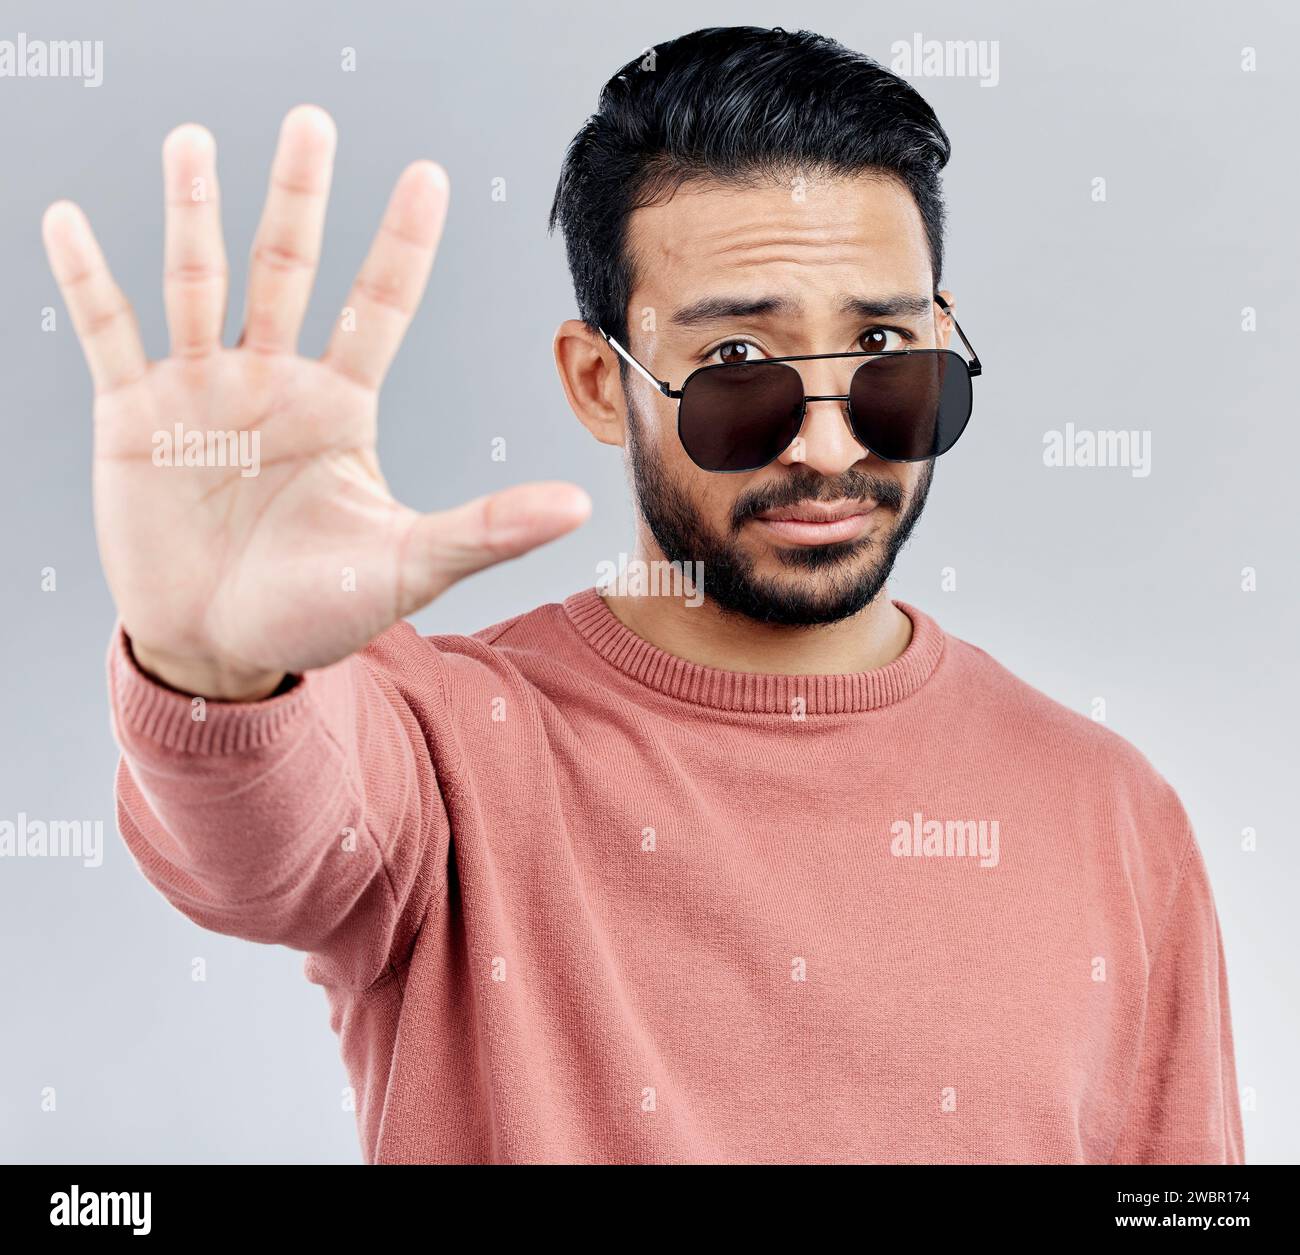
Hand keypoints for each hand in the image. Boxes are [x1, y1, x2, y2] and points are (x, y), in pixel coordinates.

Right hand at [42, 106, 589, 698]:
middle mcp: (274, 383)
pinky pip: (109, 335)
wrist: (221, 651)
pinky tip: (68, 222)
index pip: (379, 306)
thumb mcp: (407, 567)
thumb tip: (579, 504)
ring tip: (193, 143)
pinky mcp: (135, 419)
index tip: (429, 175)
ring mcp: (203, 394)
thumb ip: (485, 530)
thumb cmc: (316, 611)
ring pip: (199, 283)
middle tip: (311, 121)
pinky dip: (87, 281)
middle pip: (288, 271)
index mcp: (341, 406)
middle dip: (298, 198)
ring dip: (195, 214)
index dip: (402, 243)